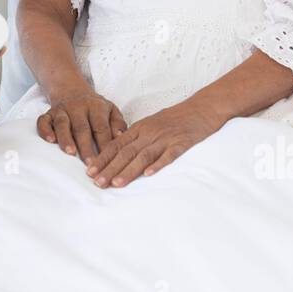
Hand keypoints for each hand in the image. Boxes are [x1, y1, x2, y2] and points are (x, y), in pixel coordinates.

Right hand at [36, 90, 125, 165]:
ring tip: (70, 152)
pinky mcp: (48, 113)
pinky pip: (43, 121)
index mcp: (96, 107)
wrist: (72, 89)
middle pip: (82, 128)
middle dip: (86, 146)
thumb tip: (120, 137)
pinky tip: (50, 140)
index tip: (108, 161)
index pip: (101, 127)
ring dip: (66, 138)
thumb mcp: (111, 110)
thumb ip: (118, 124)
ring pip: (62, 124)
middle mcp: (78, 107)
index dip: (104, 144)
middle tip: (89, 164)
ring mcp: (62, 110)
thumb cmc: (95, 107)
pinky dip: (45, 130)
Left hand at [85, 101, 220, 188]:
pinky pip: (168, 155)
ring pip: (143, 155)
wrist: (202, 107)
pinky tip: (149, 175)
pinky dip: (158, 165)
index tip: (89, 173)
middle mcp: (149, 132)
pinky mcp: (182, 143)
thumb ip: (135, 138)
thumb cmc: (175, 118)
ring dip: (129, 170)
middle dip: (110, 169)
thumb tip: (116, 153)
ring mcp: (165, 138)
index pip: (116, 145)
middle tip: (97, 183)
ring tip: (116, 183)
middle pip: (126, 152)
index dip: (102, 159)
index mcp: (140, 128)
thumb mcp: (151, 124)